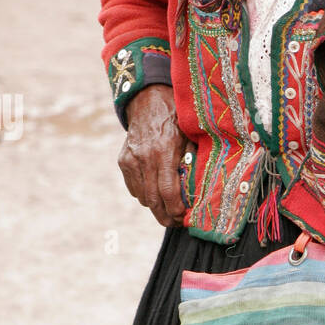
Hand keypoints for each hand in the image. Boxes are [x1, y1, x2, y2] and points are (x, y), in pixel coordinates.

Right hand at [118, 85, 188, 226]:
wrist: (149, 101)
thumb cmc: (176, 119)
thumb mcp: (191, 137)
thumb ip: (194, 162)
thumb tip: (201, 190)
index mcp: (164, 151)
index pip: (169, 191)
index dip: (176, 209)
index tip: (184, 217)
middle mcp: (145, 157)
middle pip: (153, 200)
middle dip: (165, 217)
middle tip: (176, 223)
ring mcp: (131, 160)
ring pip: (142, 197)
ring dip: (155, 207)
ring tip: (168, 209)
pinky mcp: (123, 161)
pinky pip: (133, 188)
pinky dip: (144, 194)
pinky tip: (156, 192)